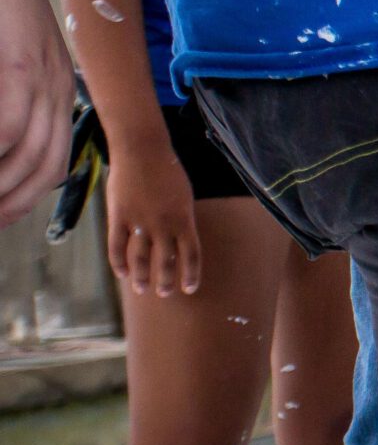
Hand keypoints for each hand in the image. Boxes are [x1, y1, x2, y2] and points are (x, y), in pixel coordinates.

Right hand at [0, 0, 73, 230]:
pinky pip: (7, 124)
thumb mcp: (8, 55)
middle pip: (44, 165)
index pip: (54, 159)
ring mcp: (40, 73)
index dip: (26, 196)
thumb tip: (3, 134)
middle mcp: (58, 86)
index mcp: (57, 87)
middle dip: (10, 202)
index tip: (0, 216)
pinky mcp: (18, 61)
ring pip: (25, 152)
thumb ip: (10, 94)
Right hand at [105, 144, 201, 296]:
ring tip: (141, 290)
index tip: (189, 289)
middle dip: (165, 280)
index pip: (192, 255)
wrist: (142, 151)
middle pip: (166, 261)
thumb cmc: (167, 171)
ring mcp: (140, 221)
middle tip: (164, 293)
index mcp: (185, 219)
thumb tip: (181, 243)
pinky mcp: (118, 216)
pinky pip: (117, 246)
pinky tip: (122, 273)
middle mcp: (164, 224)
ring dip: (142, 276)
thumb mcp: (183, 196)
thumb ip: (183, 220)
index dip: (191, 274)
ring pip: (141, 258)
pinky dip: (119, 262)